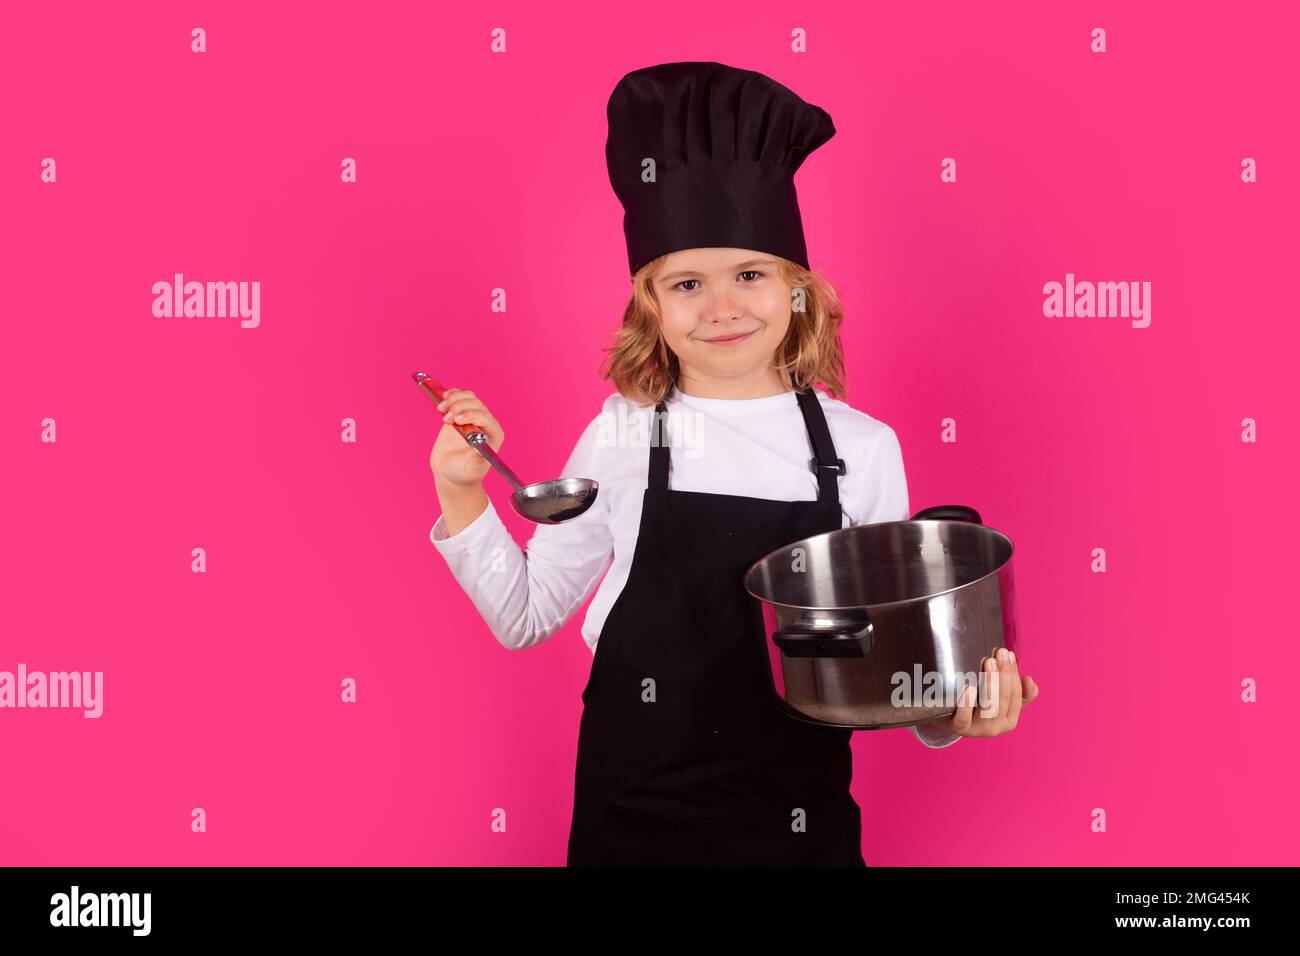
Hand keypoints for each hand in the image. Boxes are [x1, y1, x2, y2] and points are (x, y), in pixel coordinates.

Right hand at [428, 388, 504, 488]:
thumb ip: (478, 459)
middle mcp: (486, 423)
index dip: (472, 415)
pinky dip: (450, 395)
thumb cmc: (463, 473)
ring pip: (467, 397)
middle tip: (446, 420)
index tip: (457, 420)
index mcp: (494, 435)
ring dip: (453, 399)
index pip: (486, 417)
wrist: (449, 471)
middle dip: (459, 407)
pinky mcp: (460, 413)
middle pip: (475, 404)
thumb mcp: (471, 469)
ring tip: (442, 410)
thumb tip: (480, 448)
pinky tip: (443, 402)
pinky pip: (459, 397)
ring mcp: (473, 416)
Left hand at [920, 646, 1037, 738]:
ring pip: (988, 707)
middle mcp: (996, 727)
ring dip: (990, 683)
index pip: (1016, 695)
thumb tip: (1031, 681)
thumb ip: (1019, 693)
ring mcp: (977, 729)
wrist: (950, 721)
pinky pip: (963, 718)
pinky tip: (970, 688)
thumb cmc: (977, 708)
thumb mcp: (1000, 702)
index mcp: (1010, 720)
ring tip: (988, 662)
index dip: (1013, 674)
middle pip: (1003, 699)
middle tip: (999, 655)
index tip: (1009, 655)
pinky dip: (967, 703)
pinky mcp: (959, 728)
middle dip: (1003, 674)